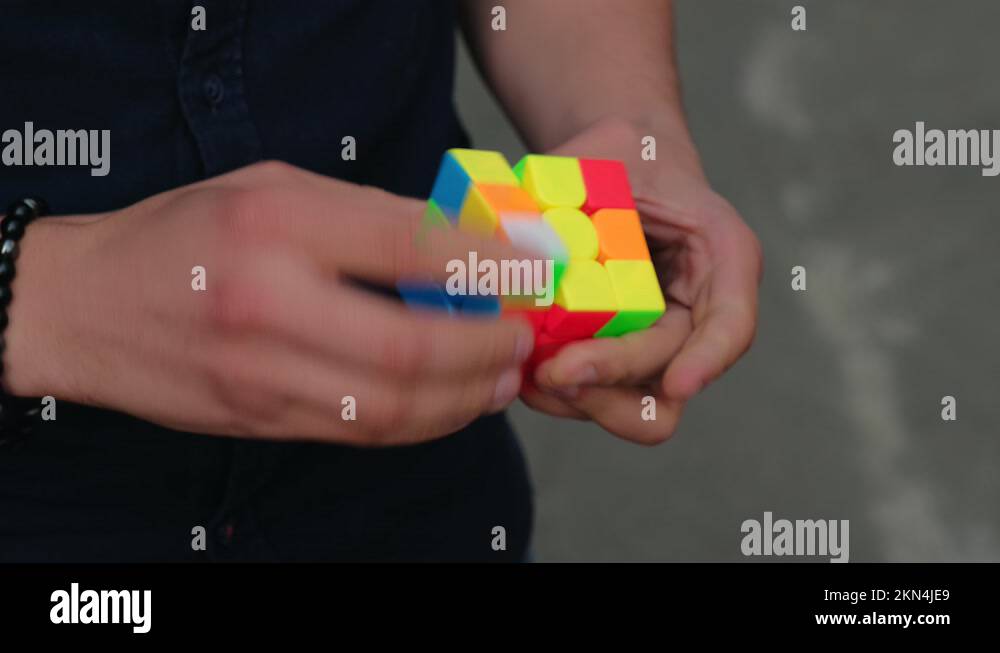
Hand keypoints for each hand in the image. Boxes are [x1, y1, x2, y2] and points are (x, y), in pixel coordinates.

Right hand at [5, 161, 534, 444]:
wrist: (87, 307)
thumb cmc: (184, 236)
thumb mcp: (273, 189)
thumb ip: (368, 215)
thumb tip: (463, 244)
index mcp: (277, 224)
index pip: (412, 247)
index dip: (491, 264)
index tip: (535, 271)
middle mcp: (270, 302)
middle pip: (413, 346)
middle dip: (488, 349)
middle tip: (522, 339)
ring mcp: (263, 373)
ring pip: (394, 407)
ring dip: (466, 398)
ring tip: (501, 378)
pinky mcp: (263, 420)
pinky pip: (362, 433)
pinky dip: (422, 422)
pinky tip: (451, 403)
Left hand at [522, 117, 762, 443]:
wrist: (613, 174)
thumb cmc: (618, 158)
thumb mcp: (604, 151)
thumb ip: (574, 182)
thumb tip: (527, 241)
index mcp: (720, 256)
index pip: (732, 322)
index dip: (709, 359)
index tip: (677, 382)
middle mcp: (699, 310)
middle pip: (671, 374)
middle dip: (613, 378)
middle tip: (554, 370)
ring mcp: (661, 341)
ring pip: (641, 407)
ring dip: (587, 402)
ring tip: (532, 375)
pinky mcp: (621, 356)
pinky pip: (602, 397)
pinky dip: (565, 396)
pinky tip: (525, 373)